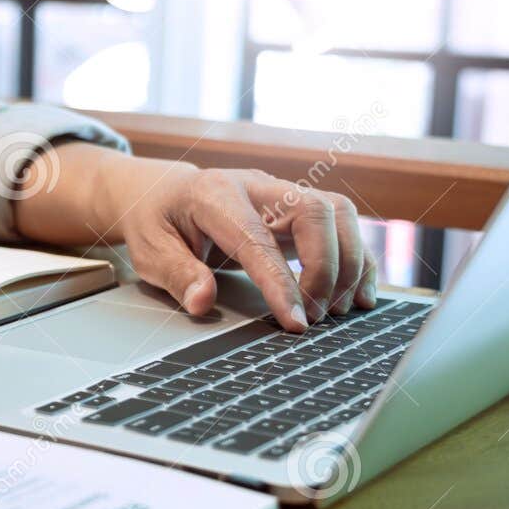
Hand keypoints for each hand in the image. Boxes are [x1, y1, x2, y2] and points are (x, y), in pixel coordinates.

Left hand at [101, 160, 376, 331]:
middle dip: (326, 268)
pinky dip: (357, 258)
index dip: (282, 282)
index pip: (258, 239)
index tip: (297, 322)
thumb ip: (176, 273)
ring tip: (338, 310)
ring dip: (349, 263)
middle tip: (316, 315)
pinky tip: (358, 294)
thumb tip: (202, 302)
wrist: (164, 192)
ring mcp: (283, 194)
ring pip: (338, 213)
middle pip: (315, 212)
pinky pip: (343, 225)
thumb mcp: (150, 250)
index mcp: (216, 195)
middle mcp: (258, 187)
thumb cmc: (158, 222)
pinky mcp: (298, 209)